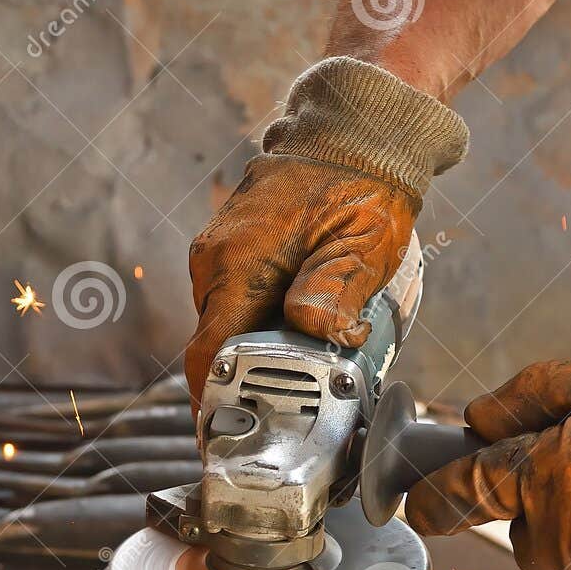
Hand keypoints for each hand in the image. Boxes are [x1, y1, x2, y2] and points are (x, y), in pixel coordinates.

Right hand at [184, 155, 416, 410]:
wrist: (353, 132)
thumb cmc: (361, 183)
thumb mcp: (362, 244)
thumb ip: (334, 292)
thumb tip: (310, 331)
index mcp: (236, 265)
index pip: (207, 355)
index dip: (213, 403)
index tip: (224, 438)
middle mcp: (214, 262)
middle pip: (219, 347)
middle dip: (251, 379)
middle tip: (296, 405)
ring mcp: (218, 254)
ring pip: (230, 326)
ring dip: (261, 349)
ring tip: (308, 359)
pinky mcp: (230, 251)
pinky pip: (237, 302)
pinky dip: (262, 323)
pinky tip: (300, 325)